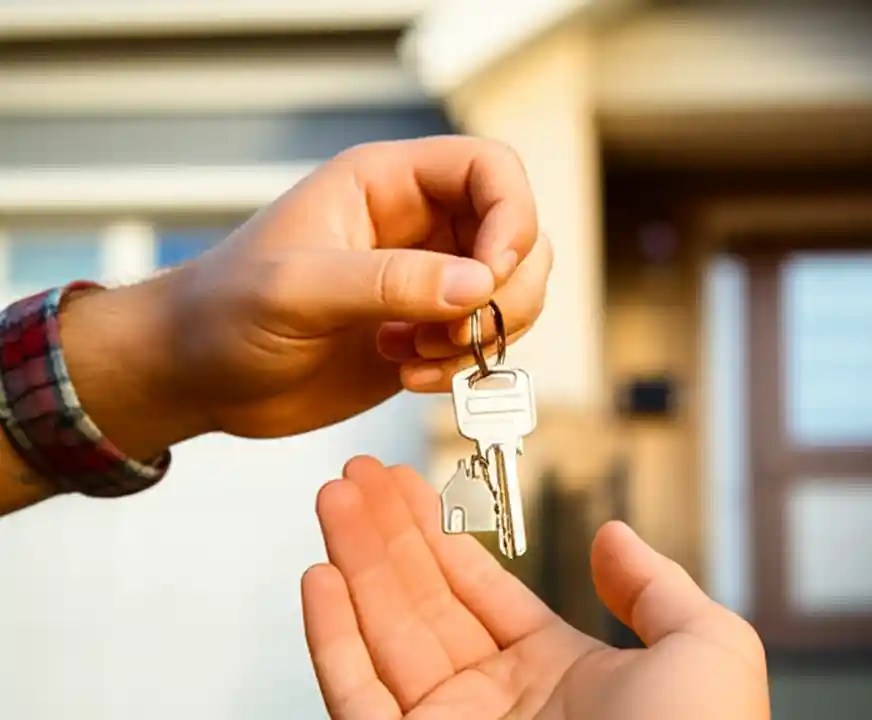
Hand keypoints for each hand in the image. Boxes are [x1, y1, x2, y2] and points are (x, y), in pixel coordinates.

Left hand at [59, 137, 551, 456]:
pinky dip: (466, 366)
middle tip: (450, 331)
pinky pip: (487, 340)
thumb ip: (390, 281)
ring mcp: (428, 281)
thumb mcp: (297, 288)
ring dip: (486, 333)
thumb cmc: (222, 313)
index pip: (490, 170)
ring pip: (513, 290)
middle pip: (519, 234)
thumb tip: (479, 285)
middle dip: (505, 291)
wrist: (195, 377)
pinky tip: (408, 374)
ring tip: (419, 355)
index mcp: (387, 184)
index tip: (489, 274)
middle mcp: (420, 225)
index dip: (510, 216)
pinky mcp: (427, 332)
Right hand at [302, 457, 769, 719]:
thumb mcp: (704, 647)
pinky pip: (359, 699)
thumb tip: (614, 536)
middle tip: (356, 473)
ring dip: (353, 565)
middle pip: (424, 604)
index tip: (410, 488)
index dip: (443, 537)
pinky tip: (321, 578)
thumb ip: (652, 587)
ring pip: (384, 639)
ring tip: (332, 497)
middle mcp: (498, 705)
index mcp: (561, 676)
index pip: (481, 593)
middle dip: (387, 535)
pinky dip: (334, 639)